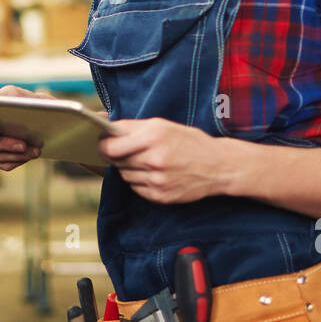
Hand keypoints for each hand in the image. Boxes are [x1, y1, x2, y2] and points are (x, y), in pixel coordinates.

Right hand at [0, 84, 49, 171]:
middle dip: (5, 145)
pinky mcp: (0, 159)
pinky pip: (7, 164)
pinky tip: (33, 152)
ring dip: (17, 154)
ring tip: (35, 149)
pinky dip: (21, 158)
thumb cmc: (21, 101)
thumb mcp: (14, 94)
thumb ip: (6, 95)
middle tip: (22, 144)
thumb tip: (0, 102)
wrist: (38, 115)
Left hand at [96, 118, 230, 203]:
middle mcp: (154, 159)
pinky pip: (136, 188)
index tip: (102, 143)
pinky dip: (140, 181)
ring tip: (147, 161)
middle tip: (129, 150)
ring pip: (125, 175)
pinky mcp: (160, 196)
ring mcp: (157, 180)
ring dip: (129, 169)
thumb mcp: (163, 125)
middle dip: (118, 155)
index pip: (111, 146)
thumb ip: (132, 127)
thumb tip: (104, 126)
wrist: (218, 166)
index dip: (103, 145)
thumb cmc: (189, 142)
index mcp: (153, 136)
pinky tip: (154, 173)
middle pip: (116, 161)